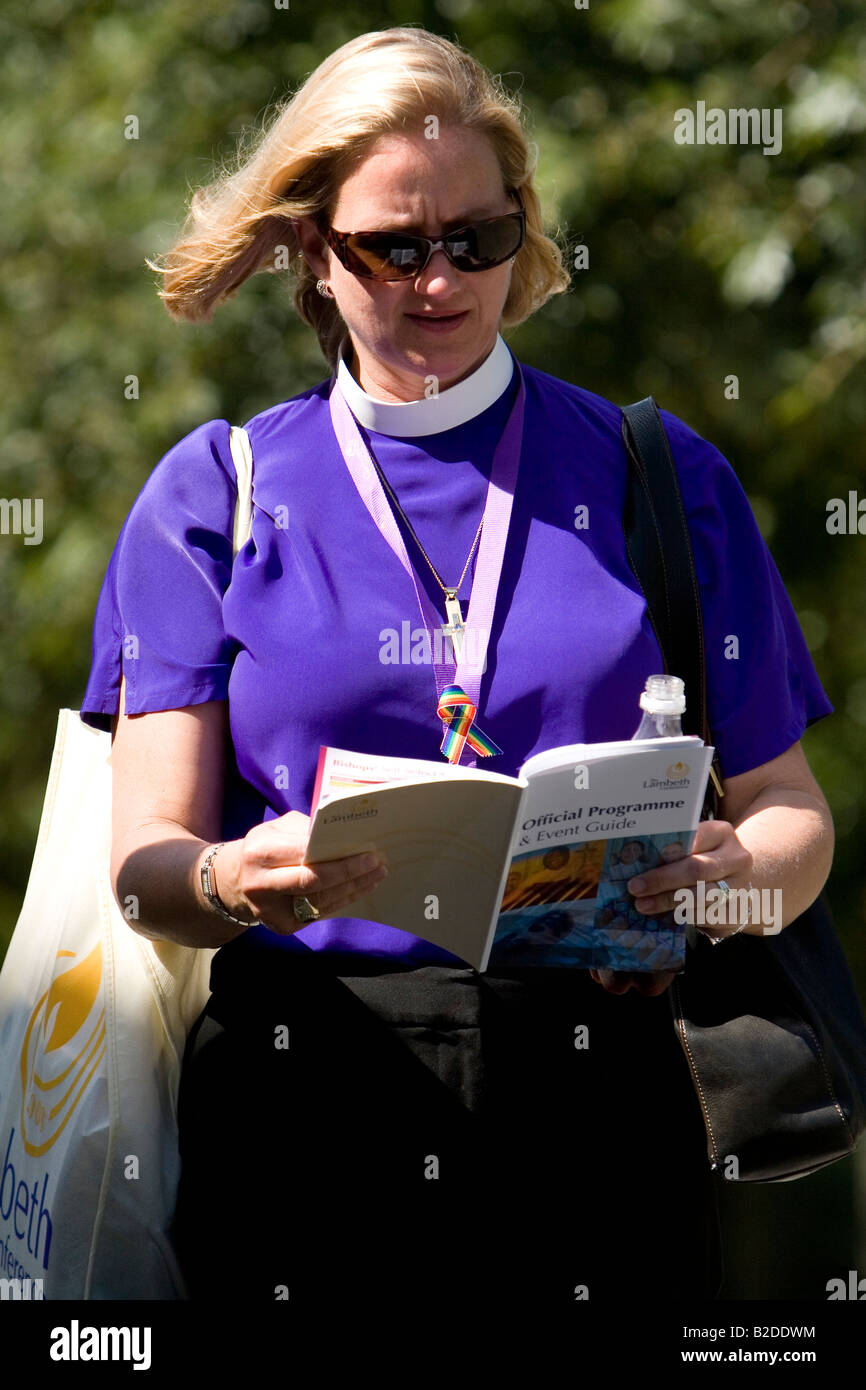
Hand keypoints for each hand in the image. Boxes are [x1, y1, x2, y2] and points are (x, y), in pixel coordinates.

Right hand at [213, 811, 388, 934]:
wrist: (232, 882)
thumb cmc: (263, 847)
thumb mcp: (276, 829)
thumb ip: (305, 830)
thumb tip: (345, 834)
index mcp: (260, 852)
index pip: (305, 855)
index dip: (338, 855)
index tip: (368, 850)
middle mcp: (262, 884)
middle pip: (314, 882)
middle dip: (350, 874)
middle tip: (378, 864)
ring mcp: (271, 910)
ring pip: (321, 901)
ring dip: (353, 888)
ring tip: (376, 875)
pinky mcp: (282, 926)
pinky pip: (320, 912)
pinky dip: (343, 899)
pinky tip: (360, 888)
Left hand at [588, 819, 753, 993]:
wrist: (742, 886)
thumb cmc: (705, 861)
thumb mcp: (697, 847)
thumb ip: (673, 849)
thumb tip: (632, 857)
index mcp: (722, 834)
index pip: (694, 836)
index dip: (666, 847)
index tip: (638, 857)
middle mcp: (736, 858)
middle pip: (696, 868)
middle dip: (662, 879)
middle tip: (635, 887)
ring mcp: (740, 887)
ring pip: (700, 896)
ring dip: (667, 901)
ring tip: (642, 905)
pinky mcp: (736, 913)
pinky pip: (704, 916)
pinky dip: (680, 916)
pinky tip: (662, 916)